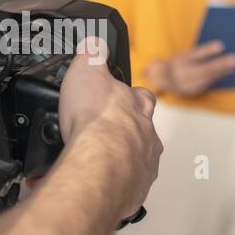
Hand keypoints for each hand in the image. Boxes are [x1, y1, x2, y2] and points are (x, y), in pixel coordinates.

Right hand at [58, 38, 161, 219]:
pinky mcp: (133, 191)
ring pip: (136, 163)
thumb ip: (92, 55)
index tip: (118, 100)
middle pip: (142, 133)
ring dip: (118, 163)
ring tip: (96, 164)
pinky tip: (93, 185)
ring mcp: (143, 166)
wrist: (100, 162)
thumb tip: (93, 43)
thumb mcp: (88, 70)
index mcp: (137, 107)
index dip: (131, 97)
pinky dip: (110, 187)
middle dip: (125, 134)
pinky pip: (124, 189)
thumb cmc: (97, 119)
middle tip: (104, 136)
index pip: (141, 97)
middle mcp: (146, 137)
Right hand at [144, 40, 234, 97]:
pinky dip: (219, 76)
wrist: (163, 79)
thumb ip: (202, 52)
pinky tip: (230, 70)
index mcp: (181, 60)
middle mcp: (183, 73)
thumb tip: (222, 46)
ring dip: (223, 72)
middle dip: (221, 65)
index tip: (221, 45)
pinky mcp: (192, 91)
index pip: (195, 54)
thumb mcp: (185, 55)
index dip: (207, 50)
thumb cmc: (180, 62)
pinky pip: (207, 83)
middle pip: (204, 69)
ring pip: (208, 78)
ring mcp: (187, 84)